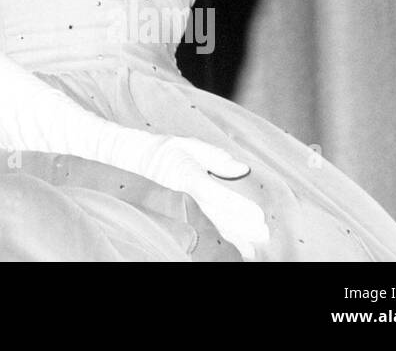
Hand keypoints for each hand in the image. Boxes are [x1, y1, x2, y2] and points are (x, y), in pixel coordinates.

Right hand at [140, 135, 270, 259]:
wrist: (132, 161)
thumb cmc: (165, 151)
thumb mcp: (190, 146)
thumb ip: (217, 158)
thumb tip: (243, 169)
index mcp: (187, 175)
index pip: (215, 194)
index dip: (238, 207)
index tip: (258, 215)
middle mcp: (182, 195)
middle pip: (215, 217)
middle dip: (241, 228)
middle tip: (263, 234)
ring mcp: (177, 208)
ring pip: (207, 228)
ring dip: (232, 240)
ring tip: (252, 249)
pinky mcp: (175, 216)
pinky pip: (199, 231)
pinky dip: (217, 240)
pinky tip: (231, 247)